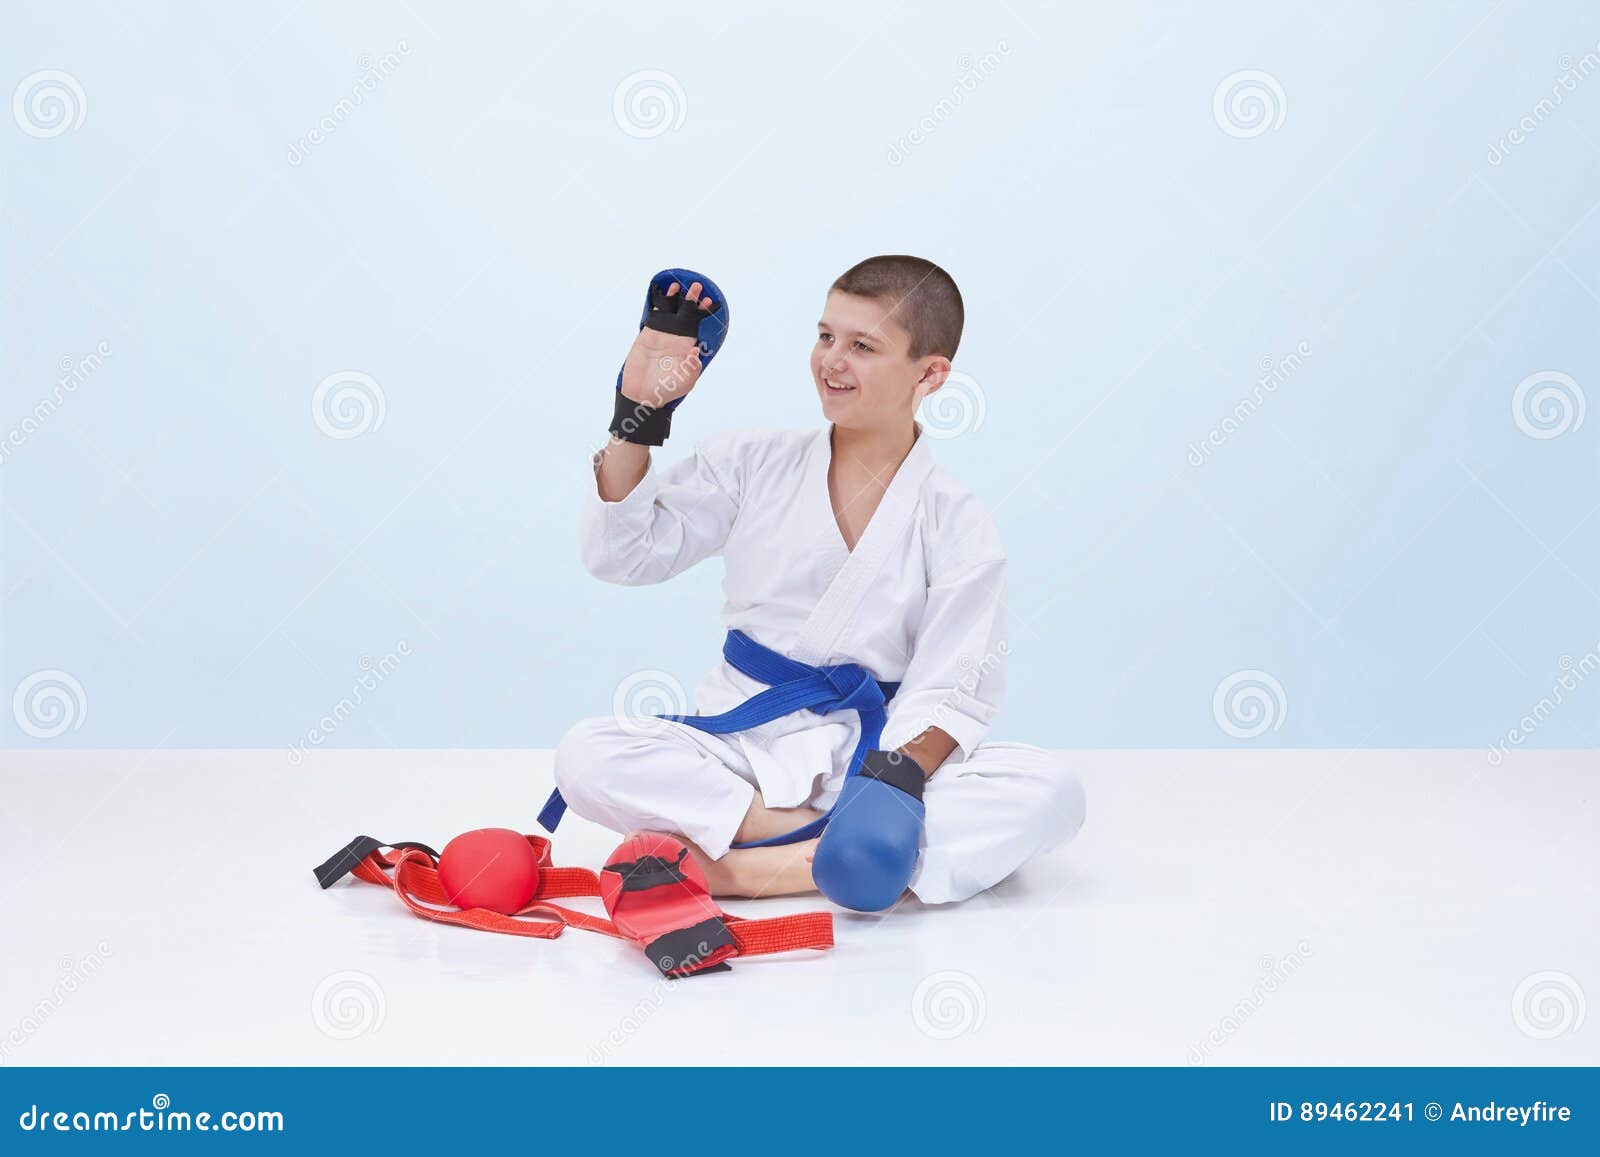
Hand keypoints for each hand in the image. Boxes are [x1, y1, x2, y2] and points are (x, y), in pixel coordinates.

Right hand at [618, 281, 716, 406]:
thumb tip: (695, 351)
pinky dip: (659, 302)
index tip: (710, 301)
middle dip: (692, 300)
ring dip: (676, 297)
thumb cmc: (667, 390)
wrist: (643, 393)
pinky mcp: (648, 332)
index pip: (699, 325)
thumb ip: (692, 368)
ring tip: (680, 284)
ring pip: (671, 310)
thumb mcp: (685, 382)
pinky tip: (664, 291)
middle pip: (687, 313)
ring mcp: (662, 333)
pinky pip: (655, 314)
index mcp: (688, 346)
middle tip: (697, 285)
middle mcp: (677, 337)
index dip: (704, 313)